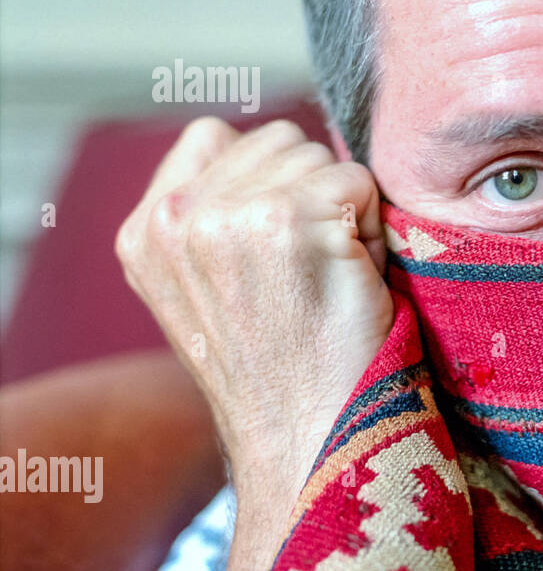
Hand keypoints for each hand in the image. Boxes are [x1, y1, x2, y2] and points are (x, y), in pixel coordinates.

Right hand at [115, 117, 393, 510]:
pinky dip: (369, 229)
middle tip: (308, 273)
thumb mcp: (205, 285)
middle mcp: (175, 216)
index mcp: (145, 230)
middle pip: (278, 140)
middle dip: (309, 194)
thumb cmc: (283, 364)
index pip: (215, 136)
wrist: (310, 434)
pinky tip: (350, 281)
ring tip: (326, 278)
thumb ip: (210, 211)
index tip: (275, 253)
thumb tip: (261, 144)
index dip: (268, 182)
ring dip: (341, 212)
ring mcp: (229, 214)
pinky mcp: (290, 219)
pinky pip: (359, 181)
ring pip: (320, 157)